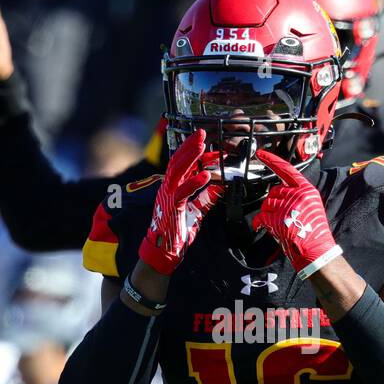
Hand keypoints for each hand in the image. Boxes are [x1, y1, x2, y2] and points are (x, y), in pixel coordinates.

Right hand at [139, 129, 221, 274]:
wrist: (164, 250)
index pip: (183, 164)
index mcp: (172, 186)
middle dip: (190, 146)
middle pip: (177, 160)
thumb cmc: (177, 230)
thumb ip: (206, 198)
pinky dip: (194, 182)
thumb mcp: (196, 211)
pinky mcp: (171, 207)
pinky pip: (182, 192)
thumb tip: (219, 187)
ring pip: (177, 171)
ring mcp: (167, 196)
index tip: (209, 145)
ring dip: (190, 157)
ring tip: (202, 145)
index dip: (195, 153)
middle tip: (202, 133)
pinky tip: (206, 175)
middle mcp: (167, 187)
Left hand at [253, 149, 339, 277]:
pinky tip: (261, 226)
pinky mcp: (277, 218)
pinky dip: (259, 222)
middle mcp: (297, 195)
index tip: (261, 154)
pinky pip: (261, 216)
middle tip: (282, 216)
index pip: (287, 170)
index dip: (272, 161)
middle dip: (274, 202)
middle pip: (274, 190)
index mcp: (307, 189)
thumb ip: (297, 194)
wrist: (316, 249)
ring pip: (267, 203)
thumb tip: (279, 191)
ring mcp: (287, 206)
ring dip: (268, 213)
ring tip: (280, 224)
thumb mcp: (311, 205)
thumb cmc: (313, 230)